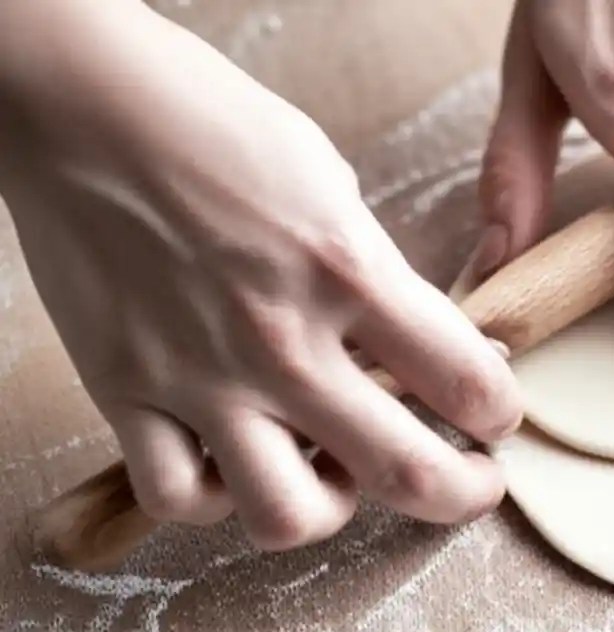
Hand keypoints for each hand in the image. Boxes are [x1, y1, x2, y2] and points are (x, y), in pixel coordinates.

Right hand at [0, 2, 519, 548]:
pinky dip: (216, 499)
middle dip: (464, 492)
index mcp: (349, 273)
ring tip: (338, 471)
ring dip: (333, 507)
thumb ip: (377, 273)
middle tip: (471, 481)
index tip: (496, 410)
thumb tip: (412, 337)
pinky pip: (180, 499)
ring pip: (290, 516)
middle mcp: (283, 342)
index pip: (470, 383)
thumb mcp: (330, 183)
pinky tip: (235, 461)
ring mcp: (202, 379)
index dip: (502, 411)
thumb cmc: (211, 125)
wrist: (80, 102)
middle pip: (410, 474)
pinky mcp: (126, 395)